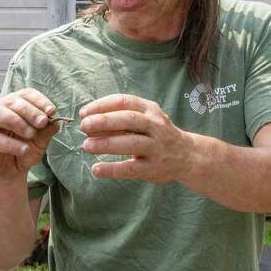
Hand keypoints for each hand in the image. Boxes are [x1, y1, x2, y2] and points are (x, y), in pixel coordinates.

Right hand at [0, 88, 61, 181]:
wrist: (12, 171)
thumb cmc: (25, 150)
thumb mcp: (40, 140)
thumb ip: (47, 131)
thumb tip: (56, 122)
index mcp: (13, 104)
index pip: (25, 94)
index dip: (39, 101)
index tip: (51, 111)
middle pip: (12, 102)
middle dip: (30, 111)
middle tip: (42, 122)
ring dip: (17, 122)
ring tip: (31, 134)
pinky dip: (11, 144)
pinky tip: (24, 150)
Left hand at [79, 94, 194, 184]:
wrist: (187, 155)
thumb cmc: (156, 135)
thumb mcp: (144, 120)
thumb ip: (120, 120)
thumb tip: (88, 122)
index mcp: (150, 109)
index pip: (124, 101)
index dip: (102, 106)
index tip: (84, 113)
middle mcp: (155, 125)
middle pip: (128, 119)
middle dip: (104, 121)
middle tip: (83, 126)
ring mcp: (157, 147)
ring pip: (131, 143)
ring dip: (106, 143)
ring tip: (87, 146)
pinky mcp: (154, 168)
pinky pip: (131, 168)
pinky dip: (112, 169)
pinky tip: (96, 169)